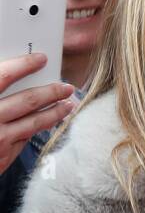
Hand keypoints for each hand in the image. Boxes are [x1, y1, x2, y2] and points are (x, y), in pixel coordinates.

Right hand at [0, 54, 75, 173]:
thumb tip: (10, 69)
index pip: (2, 76)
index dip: (23, 65)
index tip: (40, 58)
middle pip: (27, 100)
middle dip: (51, 91)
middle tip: (66, 86)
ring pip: (35, 122)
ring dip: (56, 111)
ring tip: (69, 103)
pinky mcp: (5, 155)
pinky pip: (28, 137)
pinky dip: (42, 126)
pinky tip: (52, 120)